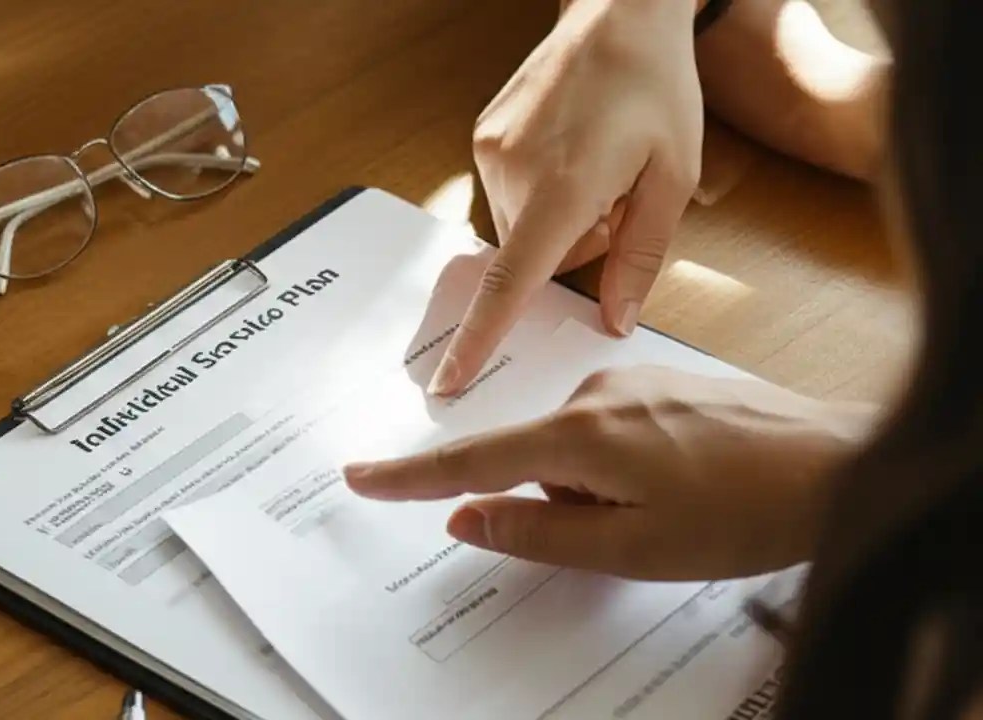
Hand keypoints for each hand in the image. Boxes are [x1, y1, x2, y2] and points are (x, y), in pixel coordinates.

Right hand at [345, 366, 872, 580]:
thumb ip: (535, 533)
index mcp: (581, 436)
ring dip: (602, 487)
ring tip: (679, 507)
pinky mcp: (661, 380)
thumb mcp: (630, 548)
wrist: (837, 463)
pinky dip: (628, 463)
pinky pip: (614, 430)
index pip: (472, 462)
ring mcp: (633, 380)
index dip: (410, 477)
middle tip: (638, 530)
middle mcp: (597, 394)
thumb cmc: (742, 512)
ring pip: (579, 449)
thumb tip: (462, 519)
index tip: (359, 476)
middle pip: (534, 460)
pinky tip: (687, 479)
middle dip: (561, 504)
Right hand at [432, 0, 703, 394]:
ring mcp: (489, 152)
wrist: (618, 14)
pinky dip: (539, 190)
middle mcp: (513, 173)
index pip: (512, 283)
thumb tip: (612, 321)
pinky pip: (508, 195)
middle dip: (575, 245)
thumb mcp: (672, 178)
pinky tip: (567, 148)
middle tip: (614, 194)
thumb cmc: (655, 89)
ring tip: (591, 161)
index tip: (449, 381)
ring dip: (556, 216)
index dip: (480, 338)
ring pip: (521, 228)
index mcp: (563, 189)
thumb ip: (640, 258)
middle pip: (534, 258)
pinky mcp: (482, 138)